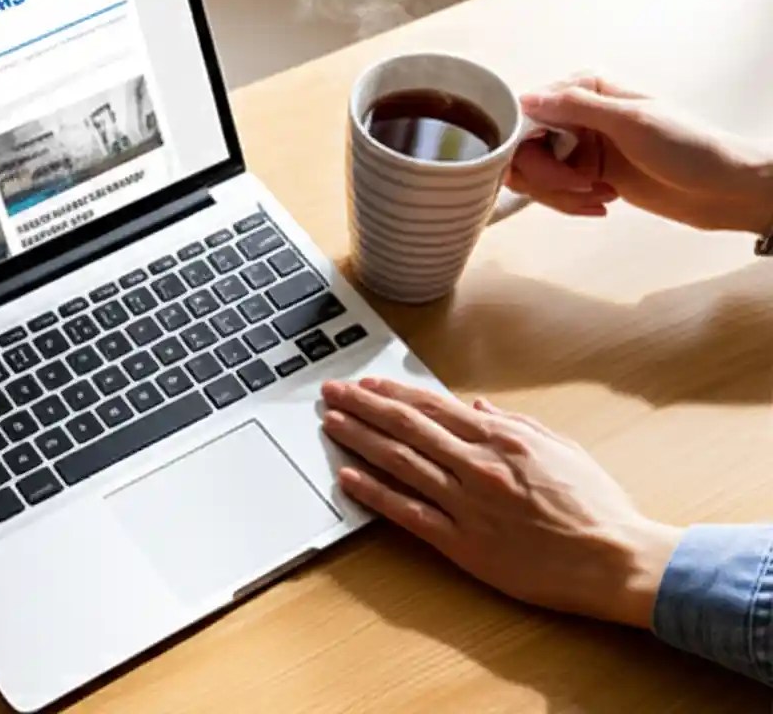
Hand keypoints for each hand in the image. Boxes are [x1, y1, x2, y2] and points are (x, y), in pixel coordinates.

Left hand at [320, 378, 683, 628]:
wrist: (615, 560)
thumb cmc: (596, 508)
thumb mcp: (562, 449)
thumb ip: (516, 424)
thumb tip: (479, 406)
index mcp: (502, 439)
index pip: (433, 406)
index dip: (393, 393)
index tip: (367, 385)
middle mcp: (477, 465)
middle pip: (406, 426)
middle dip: (363, 406)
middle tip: (332, 393)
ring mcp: (466, 504)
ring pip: (399, 462)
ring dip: (359, 439)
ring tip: (331, 423)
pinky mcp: (462, 543)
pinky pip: (408, 513)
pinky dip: (374, 493)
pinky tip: (347, 478)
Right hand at [508, 74, 772, 232]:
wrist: (720, 189)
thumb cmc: (689, 148)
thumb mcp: (630, 121)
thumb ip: (576, 107)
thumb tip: (527, 100)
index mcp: (588, 90)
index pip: (528, 113)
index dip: (525, 143)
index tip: (541, 165)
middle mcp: (578, 116)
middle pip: (525, 149)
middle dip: (547, 176)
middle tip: (579, 185)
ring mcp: (580, 148)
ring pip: (535, 176)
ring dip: (561, 194)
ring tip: (599, 196)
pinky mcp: (584, 176)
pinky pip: (554, 193)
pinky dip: (572, 204)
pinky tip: (605, 202)